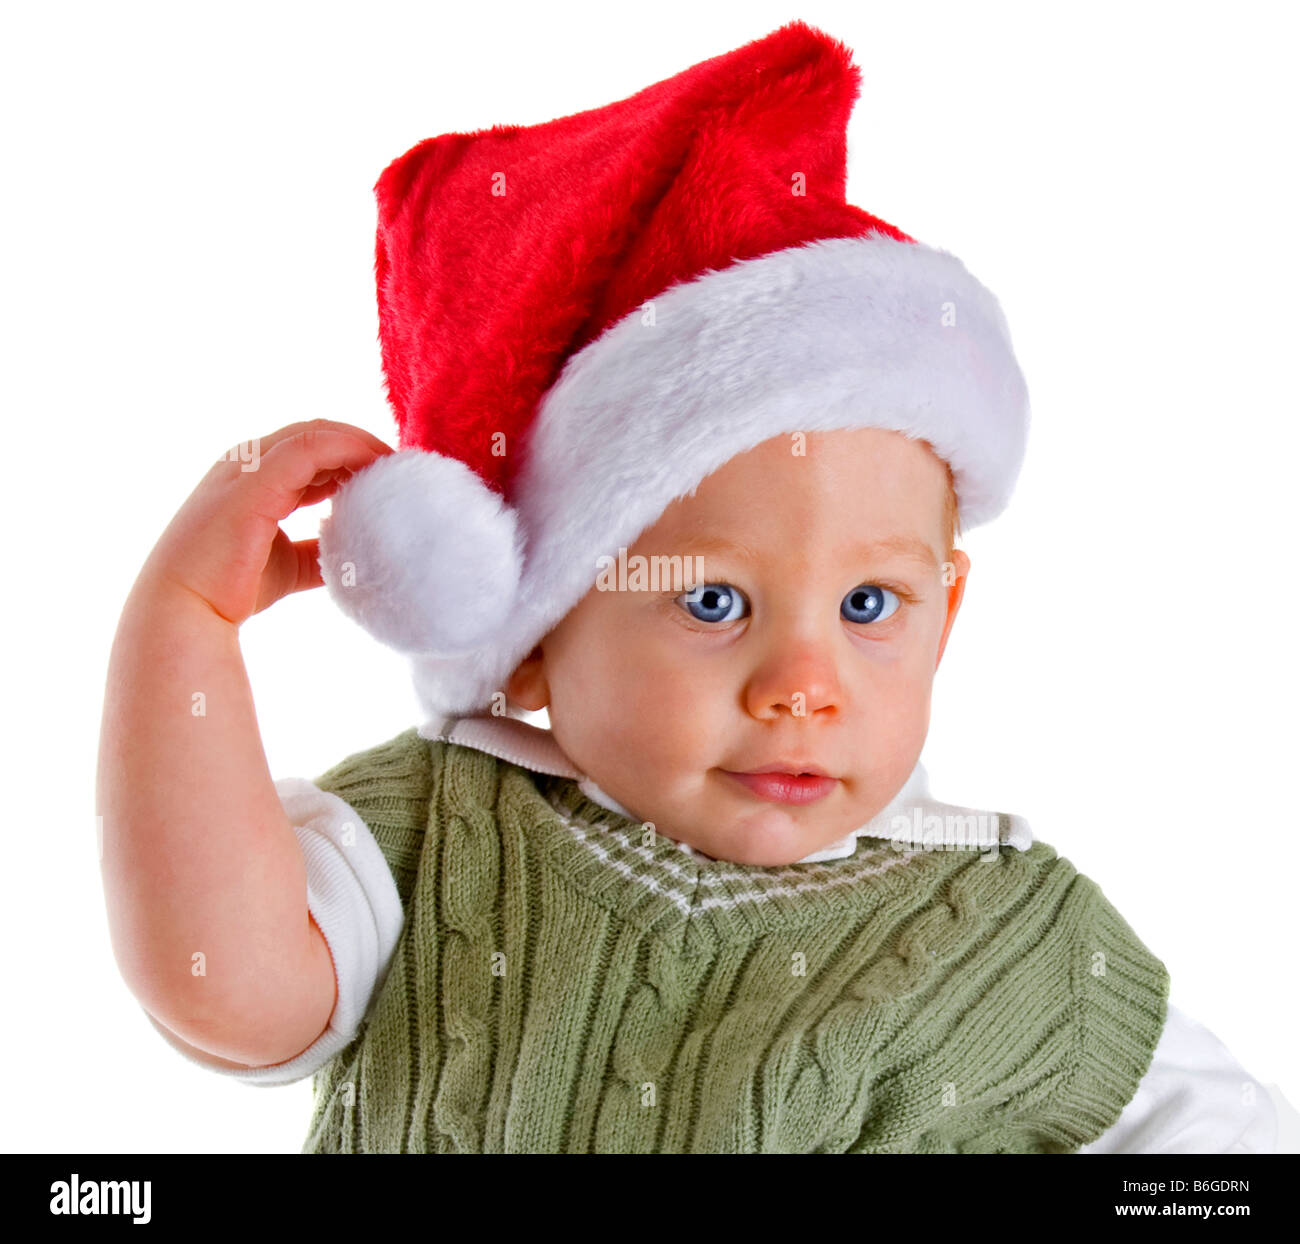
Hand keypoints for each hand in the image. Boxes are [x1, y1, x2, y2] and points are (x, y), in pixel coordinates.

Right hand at [138, 419, 393, 625]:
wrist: (185, 609)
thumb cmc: (228, 590)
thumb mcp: (287, 564)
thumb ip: (314, 552)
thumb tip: (349, 554)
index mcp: (251, 476)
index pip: (311, 450)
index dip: (352, 457)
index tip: (390, 478)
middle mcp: (247, 462)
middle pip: (319, 434)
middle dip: (362, 445)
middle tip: (404, 470)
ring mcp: (249, 466)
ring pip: (320, 434)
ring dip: (363, 445)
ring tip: (399, 469)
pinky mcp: (257, 479)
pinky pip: (314, 448)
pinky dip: (351, 450)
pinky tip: (379, 468)